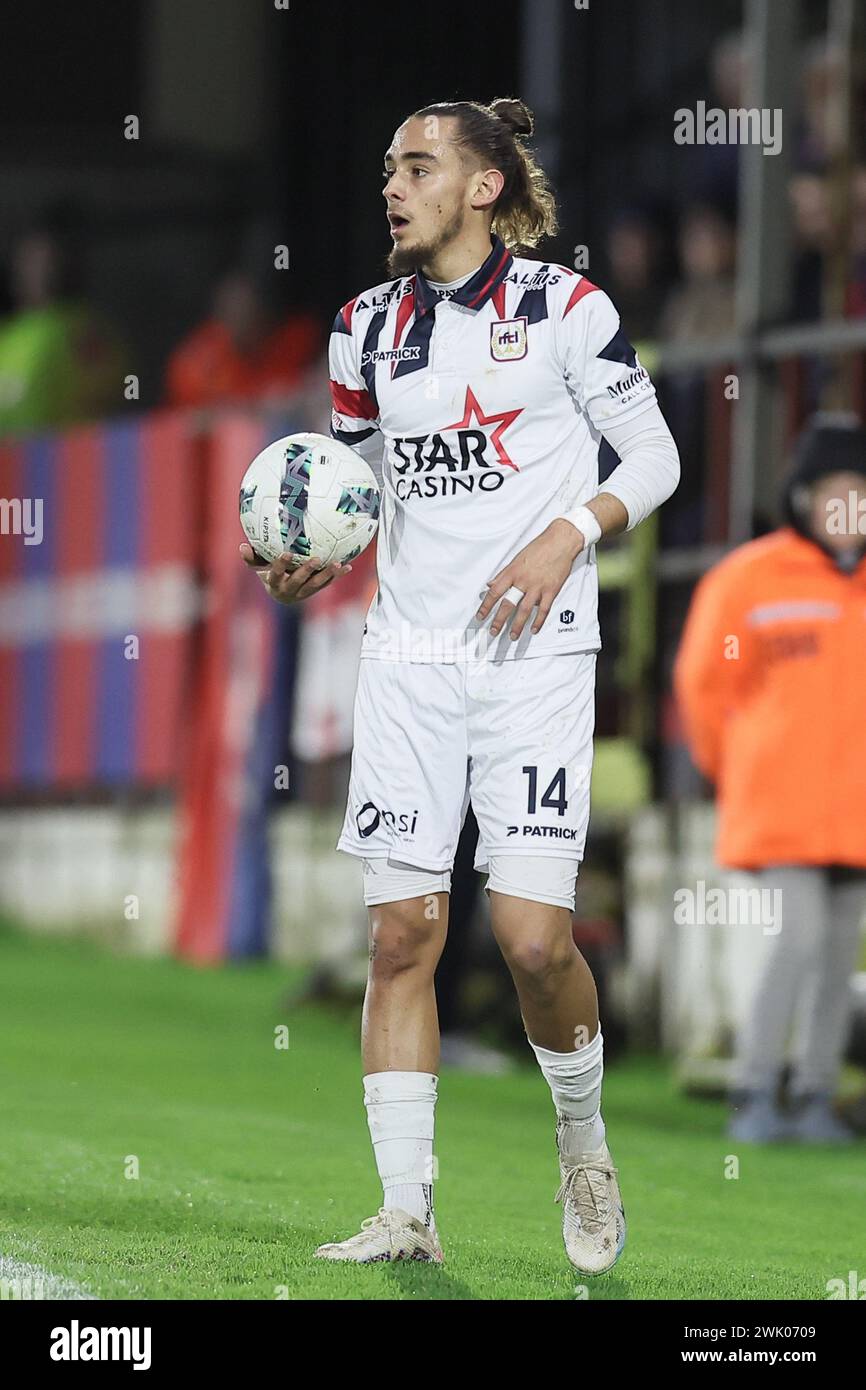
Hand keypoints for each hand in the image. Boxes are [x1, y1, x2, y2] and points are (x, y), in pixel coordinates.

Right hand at [239, 542, 351, 604]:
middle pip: (298, 581)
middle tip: (316, 558)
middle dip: (307, 571)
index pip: (276, 574)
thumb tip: (242, 546)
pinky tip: (348, 566)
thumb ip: (251, 558)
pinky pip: (327, 583)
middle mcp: (289, 590)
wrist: (283, 594)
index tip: (287, 553)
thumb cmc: (269, 574)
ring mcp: (304, 592)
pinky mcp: (315, 591)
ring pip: (316, 585)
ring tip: (338, 563)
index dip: (281, 565)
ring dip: (327, 574)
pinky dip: (336, 575)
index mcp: (275, 583)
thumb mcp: (259, 567)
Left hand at [475, 519, 584, 639]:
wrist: (560, 541)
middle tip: (493, 632)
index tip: (480, 616)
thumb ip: (503, 573)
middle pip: (508, 604)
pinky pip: (544, 610)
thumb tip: (491, 584)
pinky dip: (538, 621)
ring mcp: (538, 586)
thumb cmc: (539, 548)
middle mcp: (524, 581)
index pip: (495, 592)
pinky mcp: (551, 590)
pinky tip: (533, 629)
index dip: (486, 606)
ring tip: (512, 636)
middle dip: (499, 620)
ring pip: (525, 610)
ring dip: (517, 625)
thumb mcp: (517, 558)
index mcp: (513, 572)